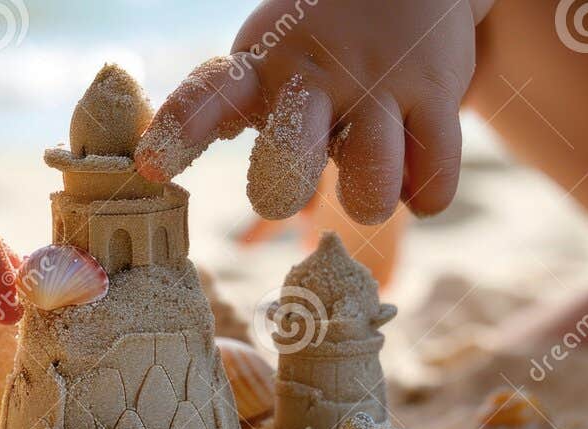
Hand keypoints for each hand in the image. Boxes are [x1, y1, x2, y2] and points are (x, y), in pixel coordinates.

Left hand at [136, 0, 490, 224]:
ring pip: (372, 176)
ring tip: (369, 187)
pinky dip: (424, 192)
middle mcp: (314, 73)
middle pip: (292, 142)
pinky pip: (431, 175)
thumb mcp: (274, 70)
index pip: (211, 92)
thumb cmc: (324, 52)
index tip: (152, 168)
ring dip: (369, 198)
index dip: (181, 128)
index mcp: (262, 66)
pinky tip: (417, 177)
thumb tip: (218, 216)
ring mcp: (378, 82)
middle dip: (282, 178)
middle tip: (276, 197)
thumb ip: (246, 126)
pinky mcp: (435, 92)